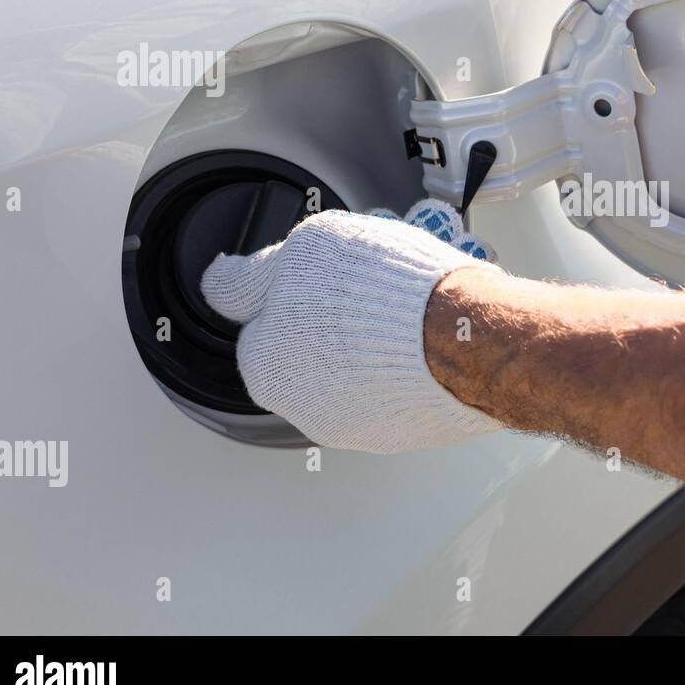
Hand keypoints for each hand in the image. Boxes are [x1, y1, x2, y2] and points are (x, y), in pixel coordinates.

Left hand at [200, 199, 501, 452]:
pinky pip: (396, 399)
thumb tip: (221, 282)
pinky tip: (426, 344)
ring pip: (353, 384)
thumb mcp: (305, 248)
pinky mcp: (407, 436)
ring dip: (368, 356)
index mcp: (266, 367)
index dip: (291, 299)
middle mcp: (304, 410)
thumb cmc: (383, 291)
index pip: (260, 332)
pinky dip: (405, 376)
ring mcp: (359, 429)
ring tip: (403, 317)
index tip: (319, 283)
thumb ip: (254, 274)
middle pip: (307, 362)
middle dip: (329, 331)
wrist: (464, 335)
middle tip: (364, 295)